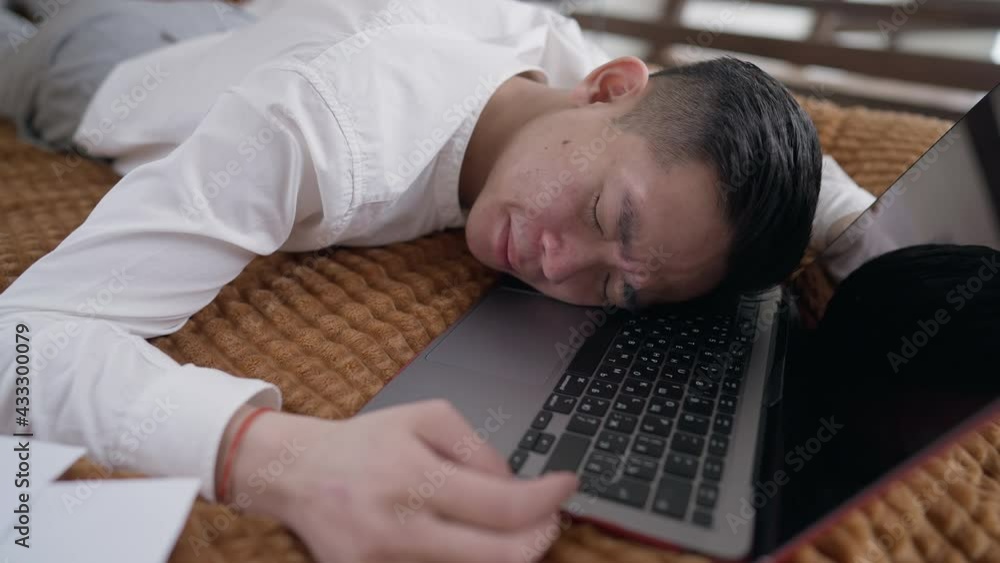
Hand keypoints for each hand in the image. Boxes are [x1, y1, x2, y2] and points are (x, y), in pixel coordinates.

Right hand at [220, 400, 578, 562]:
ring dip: (506, 552)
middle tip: (549, 518)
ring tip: (510, 529)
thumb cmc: (367, 442)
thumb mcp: (426, 419)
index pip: (502, 507)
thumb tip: (517, 488)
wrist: (298, 473)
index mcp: (412, 477)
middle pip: (498, 557)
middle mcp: (397, 528)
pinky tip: (474, 542)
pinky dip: (468, 560)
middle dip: (539, 538)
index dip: (547, 502)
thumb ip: (479, 450)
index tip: (566, 488)